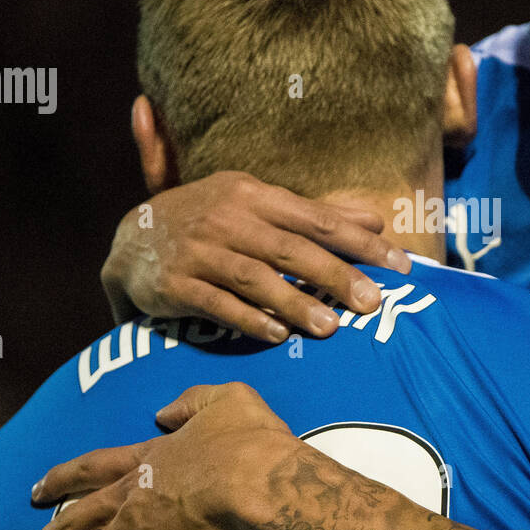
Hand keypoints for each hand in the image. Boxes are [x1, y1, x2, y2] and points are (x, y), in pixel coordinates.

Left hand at [2, 383, 297, 529]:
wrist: (260, 480)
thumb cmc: (251, 441)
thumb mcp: (227, 400)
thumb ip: (191, 403)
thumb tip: (164, 413)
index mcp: (150, 456)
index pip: (94, 467)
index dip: (63, 479)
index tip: (37, 491)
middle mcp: (131, 493)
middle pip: (72, 522)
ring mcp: (136, 528)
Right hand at [100, 171, 411, 341]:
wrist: (130, 238)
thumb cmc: (208, 220)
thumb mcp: (257, 204)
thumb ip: (316, 214)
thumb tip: (375, 218)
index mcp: (253, 194)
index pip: (316, 218)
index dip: (360, 241)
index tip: (399, 264)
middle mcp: (227, 218)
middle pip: (291, 249)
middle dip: (335, 276)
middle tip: (373, 303)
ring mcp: (199, 251)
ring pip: (256, 278)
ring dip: (295, 302)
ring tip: (331, 328)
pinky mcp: (176, 284)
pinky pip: (217, 304)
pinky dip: (249, 319)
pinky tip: (278, 335)